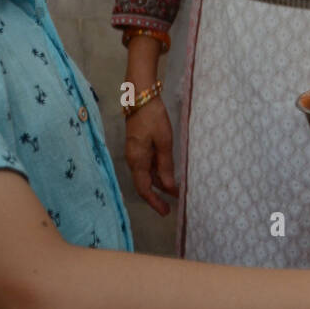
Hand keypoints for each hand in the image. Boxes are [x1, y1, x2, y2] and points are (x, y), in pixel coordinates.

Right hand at [123, 97, 178, 214]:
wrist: (141, 97)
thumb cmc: (153, 119)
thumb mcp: (164, 142)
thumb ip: (165, 165)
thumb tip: (169, 186)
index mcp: (137, 161)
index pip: (144, 188)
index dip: (155, 202)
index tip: (166, 211)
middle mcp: (134, 160)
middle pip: (145, 184)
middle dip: (158, 195)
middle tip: (172, 206)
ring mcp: (135, 153)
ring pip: (147, 175)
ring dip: (160, 184)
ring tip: (175, 191)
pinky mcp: (139, 146)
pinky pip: (147, 165)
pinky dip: (157, 173)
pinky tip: (168, 175)